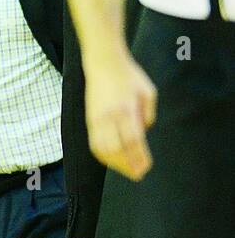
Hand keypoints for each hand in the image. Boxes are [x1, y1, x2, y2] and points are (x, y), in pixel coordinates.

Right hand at [84, 51, 155, 180]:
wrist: (103, 63)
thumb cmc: (129, 76)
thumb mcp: (148, 92)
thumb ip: (148, 114)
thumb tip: (144, 132)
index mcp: (126, 109)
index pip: (133, 140)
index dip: (139, 157)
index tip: (146, 167)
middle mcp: (109, 116)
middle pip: (116, 149)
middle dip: (126, 165)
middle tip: (137, 175)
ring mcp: (96, 118)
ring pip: (102, 148)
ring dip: (113, 163)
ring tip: (125, 170)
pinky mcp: (89, 119)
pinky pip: (94, 142)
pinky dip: (102, 155)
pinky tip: (110, 160)